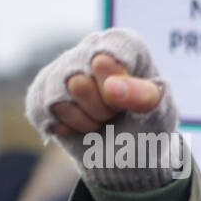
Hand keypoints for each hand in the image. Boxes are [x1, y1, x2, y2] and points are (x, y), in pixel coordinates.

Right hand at [24, 28, 183, 189]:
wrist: (130, 156)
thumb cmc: (148, 127)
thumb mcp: (158, 113)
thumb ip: (143, 96)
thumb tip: (111, 87)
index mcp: (122, 44)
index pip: (106, 56)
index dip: (116, 86)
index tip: (129, 99)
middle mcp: (89, 48)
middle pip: (77, 81)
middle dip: (101, 109)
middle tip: (116, 113)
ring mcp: (63, 68)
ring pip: (57, 97)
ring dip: (84, 121)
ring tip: (101, 119)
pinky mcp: (42, 90)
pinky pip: (42, 111)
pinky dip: (67, 128)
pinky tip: (82, 125)